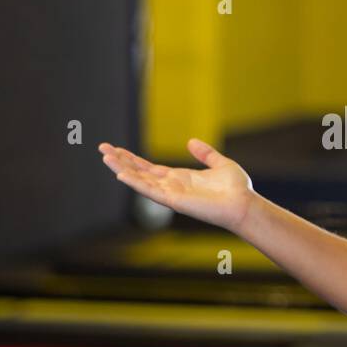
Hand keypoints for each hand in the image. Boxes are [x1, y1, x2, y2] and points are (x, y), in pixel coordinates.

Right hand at [98, 138, 256, 232]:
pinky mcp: (174, 201)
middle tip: (102, 149)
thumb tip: (191, 142)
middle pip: (139, 172)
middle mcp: (171, 186)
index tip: (116, 149)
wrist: (244, 204)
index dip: (132, 159)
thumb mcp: (220, 164)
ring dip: (122, 170)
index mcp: (179, 178)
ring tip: (105, 158)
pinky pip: (151, 191)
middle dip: (121, 161)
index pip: (149, 168)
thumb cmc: (236, 189)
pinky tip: (121, 175)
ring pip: (140, 181)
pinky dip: (136, 183)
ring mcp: (171, 194)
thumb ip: (205, 154)